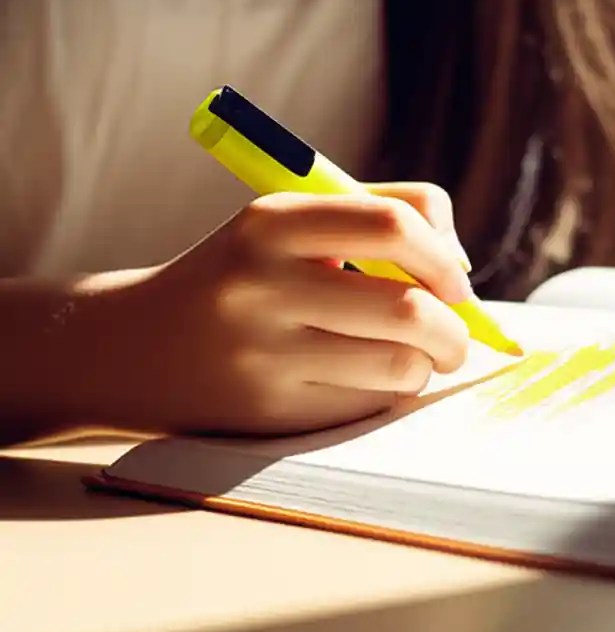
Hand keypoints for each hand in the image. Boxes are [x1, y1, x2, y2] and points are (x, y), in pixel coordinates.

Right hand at [89, 183, 472, 433]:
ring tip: (411, 356)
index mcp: (270, 222)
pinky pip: (369, 404)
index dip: (444, 257)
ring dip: (425, 364)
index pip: (393, 225)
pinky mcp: (269, 412)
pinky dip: (386, 392)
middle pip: (410, 308)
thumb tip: (462, 269)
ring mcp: (262, 354)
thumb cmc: (243, 277)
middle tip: (456, 336)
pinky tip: (361, 380)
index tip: (455, 281)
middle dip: (456, 329)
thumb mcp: (289, 224)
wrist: (135, 347)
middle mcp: (261, 285)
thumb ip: (380, 218)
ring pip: (399, 365)